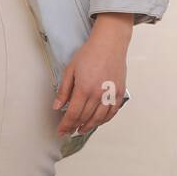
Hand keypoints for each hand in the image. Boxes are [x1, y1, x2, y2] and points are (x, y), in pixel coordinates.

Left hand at [53, 15, 131, 136]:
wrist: (109, 44)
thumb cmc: (88, 54)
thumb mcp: (70, 70)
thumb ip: (64, 90)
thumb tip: (57, 106)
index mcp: (84, 89)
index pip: (73, 114)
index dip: (66, 125)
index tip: (61, 131)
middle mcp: (98, 94)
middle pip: (85, 117)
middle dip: (75, 127)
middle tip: (68, 132)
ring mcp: (110, 95)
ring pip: (99, 118)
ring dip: (89, 126)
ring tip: (81, 130)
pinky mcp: (119, 93)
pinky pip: (112, 112)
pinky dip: (105, 120)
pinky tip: (98, 122)